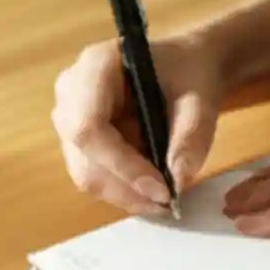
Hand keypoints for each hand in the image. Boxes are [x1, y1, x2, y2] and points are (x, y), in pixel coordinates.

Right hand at [52, 34, 219, 214]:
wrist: (183, 66)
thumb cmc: (189, 72)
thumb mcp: (201, 98)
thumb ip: (191, 136)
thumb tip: (177, 181)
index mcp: (95, 67)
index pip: (88, 126)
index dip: (121, 164)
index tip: (162, 189)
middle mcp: (70, 92)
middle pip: (83, 155)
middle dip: (125, 187)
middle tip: (167, 203)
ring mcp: (68, 117)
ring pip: (84, 172)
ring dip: (124, 194)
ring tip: (162, 199)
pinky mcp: (76, 141)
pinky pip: (92, 175)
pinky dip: (122, 190)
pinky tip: (150, 190)